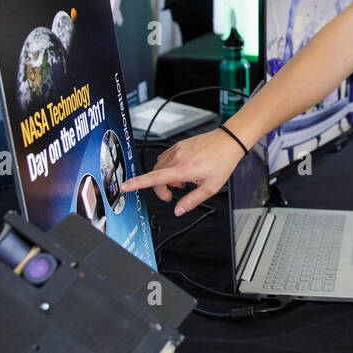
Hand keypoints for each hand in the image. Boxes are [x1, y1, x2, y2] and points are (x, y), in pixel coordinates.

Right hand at [119, 127, 244, 215]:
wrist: (228, 141)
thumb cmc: (222, 162)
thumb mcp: (211, 187)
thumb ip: (192, 200)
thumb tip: (178, 210)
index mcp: (183, 169)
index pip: (154, 178)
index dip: (136, 183)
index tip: (124, 187)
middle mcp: (177, 157)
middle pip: (156, 176)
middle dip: (162, 188)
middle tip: (175, 194)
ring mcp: (177, 150)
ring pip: (160, 167)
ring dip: (167, 177)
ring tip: (184, 180)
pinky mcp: (178, 145)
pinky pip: (166, 158)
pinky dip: (170, 168)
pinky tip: (184, 170)